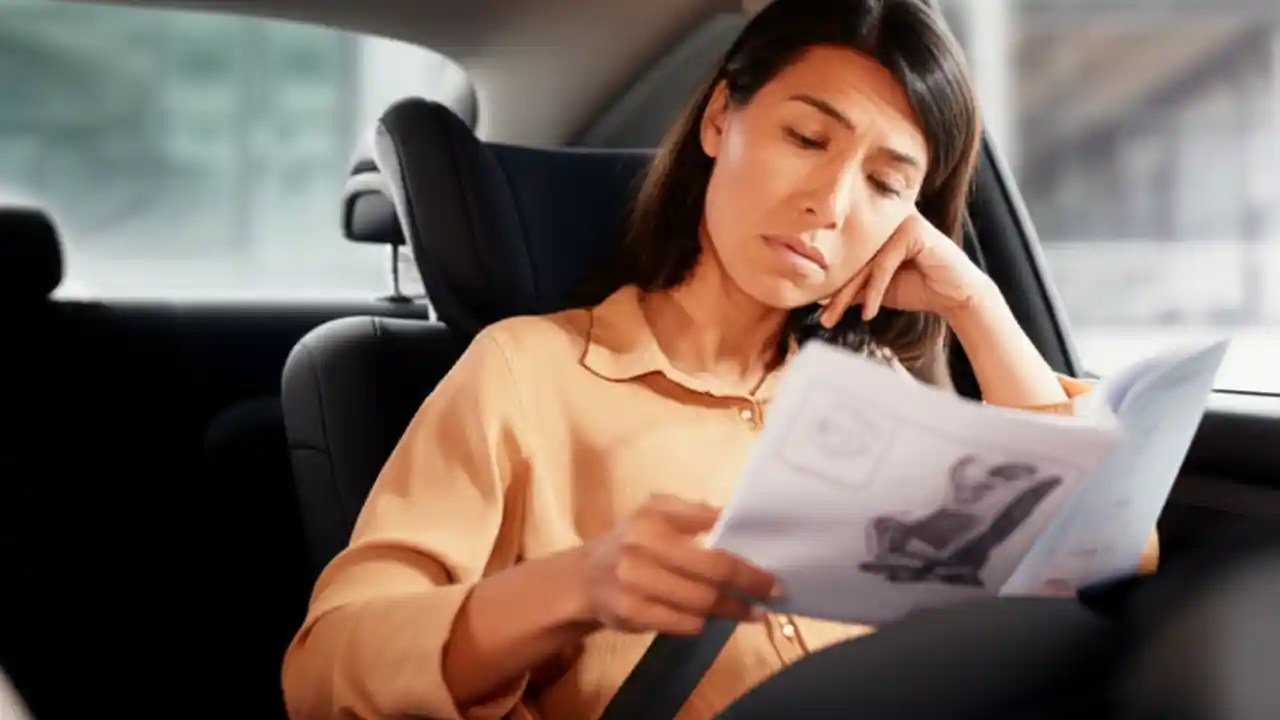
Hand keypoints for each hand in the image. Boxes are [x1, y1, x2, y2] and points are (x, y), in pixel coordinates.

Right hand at [574, 494, 779, 635]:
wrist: (584, 579)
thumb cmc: (631, 541)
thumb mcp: (656, 513)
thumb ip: (693, 512)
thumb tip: (737, 517)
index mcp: (653, 517)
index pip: (712, 532)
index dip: (745, 551)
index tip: (774, 566)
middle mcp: (642, 547)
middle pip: (712, 571)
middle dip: (749, 584)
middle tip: (776, 593)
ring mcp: (635, 583)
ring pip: (700, 602)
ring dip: (733, 609)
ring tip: (755, 612)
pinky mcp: (632, 614)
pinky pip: (682, 623)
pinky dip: (704, 623)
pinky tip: (716, 619)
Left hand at [820, 210, 994, 327]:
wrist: (957, 297)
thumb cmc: (920, 289)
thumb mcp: (878, 290)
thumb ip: (854, 287)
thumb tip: (818, 295)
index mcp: (877, 228)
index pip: (849, 258)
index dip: (833, 286)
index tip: (820, 313)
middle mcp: (887, 219)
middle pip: (854, 259)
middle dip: (837, 292)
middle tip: (824, 319)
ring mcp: (901, 220)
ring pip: (865, 262)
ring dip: (848, 295)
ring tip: (836, 318)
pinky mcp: (912, 230)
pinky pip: (883, 264)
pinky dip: (874, 291)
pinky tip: (868, 313)